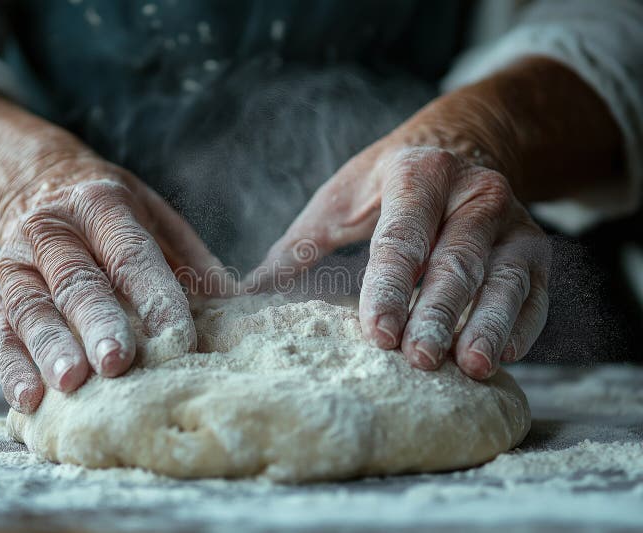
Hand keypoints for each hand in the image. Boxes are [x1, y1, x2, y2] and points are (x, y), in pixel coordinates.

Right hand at [0, 164, 222, 412]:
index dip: (156, 296)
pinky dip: (11, 368)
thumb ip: (192, 262)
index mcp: (102, 205)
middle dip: (98, 324)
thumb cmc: (114, 221)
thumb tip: (237, 307)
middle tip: (118, 363)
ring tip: (71, 384)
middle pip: (78, 282)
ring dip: (50, 349)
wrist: (36, 190)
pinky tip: (29, 399)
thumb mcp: (156, 220)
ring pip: (31, 308)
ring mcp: (15, 261)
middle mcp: (52, 229)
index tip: (179, 337)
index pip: (132, 255)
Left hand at [251, 57, 623, 378]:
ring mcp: (512, 221)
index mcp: (418, 175)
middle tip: (419, 360)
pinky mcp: (535, 248)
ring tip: (471, 367)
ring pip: (504, 278)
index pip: (401, 239)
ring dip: (489, 324)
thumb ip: (301, 245)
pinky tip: (502, 357)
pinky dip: (522, 325)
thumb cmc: (389, 180)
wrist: (463, 143)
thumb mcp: (342, 199)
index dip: (388, 287)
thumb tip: (247, 294)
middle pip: (455, 261)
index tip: (375, 333)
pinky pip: (535, 291)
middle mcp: (474, 193)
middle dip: (437, 313)